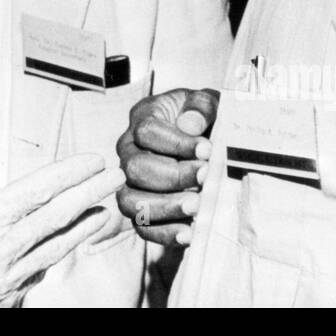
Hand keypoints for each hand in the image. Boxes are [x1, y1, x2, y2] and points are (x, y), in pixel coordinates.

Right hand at [0, 118, 123, 306]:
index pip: (43, 188)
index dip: (73, 172)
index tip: (94, 160)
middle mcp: (7, 248)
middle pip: (62, 216)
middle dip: (92, 193)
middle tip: (115, 178)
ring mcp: (11, 277)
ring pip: (58, 247)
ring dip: (83, 227)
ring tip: (103, 212)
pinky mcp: (8, 297)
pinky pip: (40, 271)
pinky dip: (56, 254)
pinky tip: (63, 245)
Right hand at [116, 87, 217, 246]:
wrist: (204, 140)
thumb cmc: (203, 119)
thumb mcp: (207, 102)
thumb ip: (201, 106)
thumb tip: (190, 125)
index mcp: (143, 118)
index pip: (147, 131)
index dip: (176, 143)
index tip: (207, 151)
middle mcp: (128, 149)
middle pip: (135, 167)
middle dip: (173, 176)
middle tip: (204, 178)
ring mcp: (129, 181)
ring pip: (130, 200)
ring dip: (165, 207)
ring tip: (197, 207)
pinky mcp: (140, 208)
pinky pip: (141, 226)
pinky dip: (164, 233)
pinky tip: (190, 233)